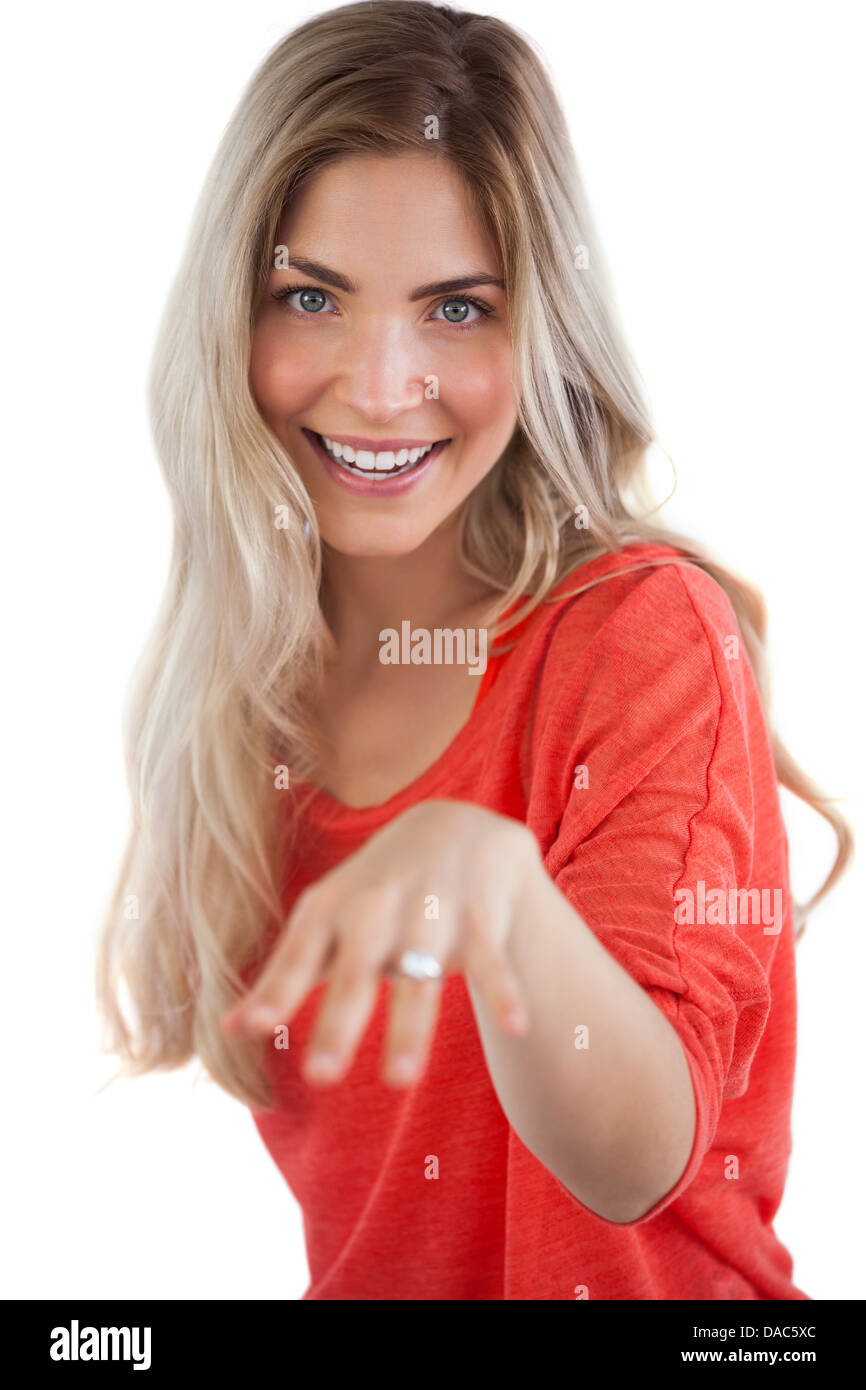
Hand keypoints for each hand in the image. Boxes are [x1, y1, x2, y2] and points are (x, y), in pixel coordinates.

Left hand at [220, 799, 538, 1087]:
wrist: (454, 825)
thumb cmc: (377, 890)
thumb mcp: (326, 921)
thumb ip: (285, 976)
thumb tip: (229, 1030)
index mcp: (333, 908)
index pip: (300, 954)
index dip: (276, 989)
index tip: (252, 1029)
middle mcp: (379, 906)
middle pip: (357, 970)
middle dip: (339, 1019)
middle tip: (320, 1075)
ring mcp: (432, 910)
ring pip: (422, 973)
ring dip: (411, 1024)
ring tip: (400, 1080)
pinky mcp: (482, 915)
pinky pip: (493, 959)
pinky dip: (505, 990)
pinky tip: (517, 1028)